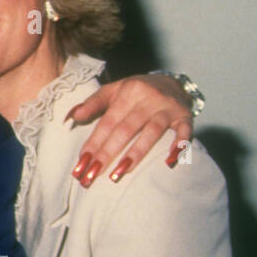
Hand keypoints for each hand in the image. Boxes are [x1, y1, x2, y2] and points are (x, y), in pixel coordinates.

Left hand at [65, 74, 193, 186]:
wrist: (173, 80)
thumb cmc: (137, 90)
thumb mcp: (113, 90)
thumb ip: (92, 103)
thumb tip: (70, 117)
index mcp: (127, 92)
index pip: (107, 122)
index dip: (93, 143)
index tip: (81, 164)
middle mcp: (147, 99)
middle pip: (125, 129)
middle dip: (107, 154)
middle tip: (92, 176)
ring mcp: (167, 108)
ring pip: (151, 132)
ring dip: (135, 154)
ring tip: (118, 174)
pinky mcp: (186, 116)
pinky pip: (185, 132)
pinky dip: (179, 146)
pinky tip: (169, 162)